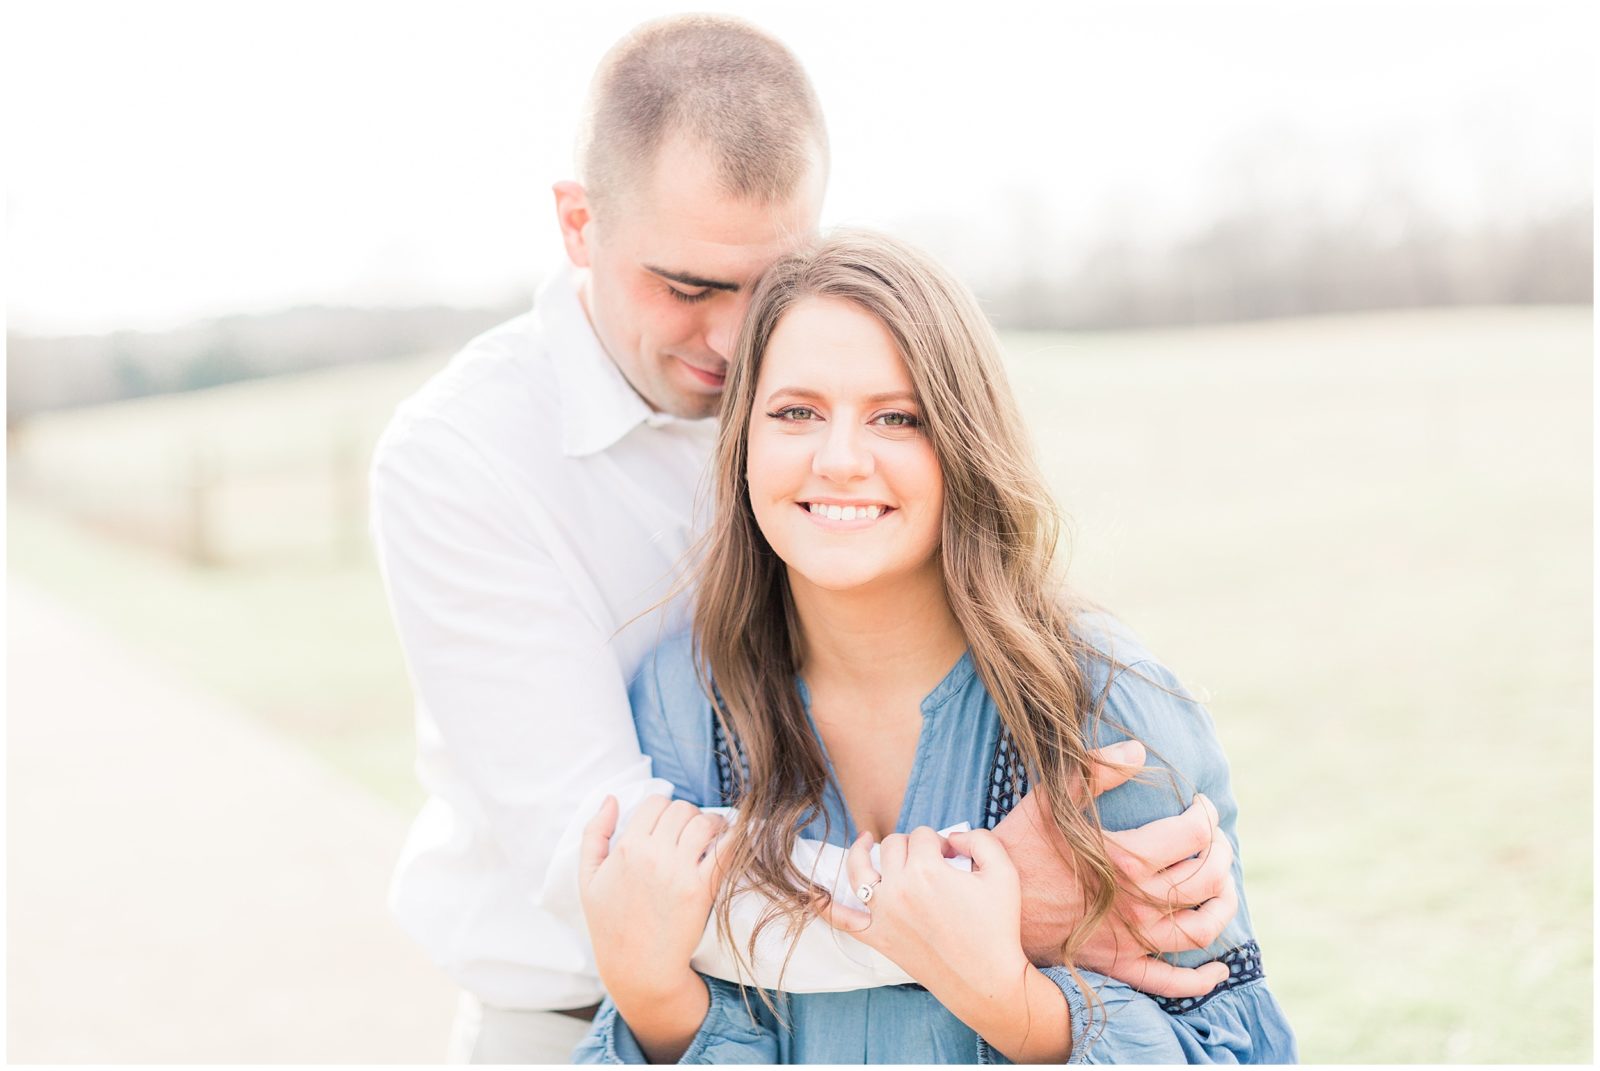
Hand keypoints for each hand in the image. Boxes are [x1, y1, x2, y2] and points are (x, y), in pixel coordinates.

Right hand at [578, 794, 725, 1009]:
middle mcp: (653, 854)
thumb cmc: (610, 925)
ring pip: (705, 822)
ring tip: (714, 835)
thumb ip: (594, 834)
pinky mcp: (702, 889)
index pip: (656, 802)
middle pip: (683, 809)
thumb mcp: (588, 879)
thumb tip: (610, 798)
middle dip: (689, 815)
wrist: (638, 968)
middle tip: (692, 830)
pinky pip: (727, 849)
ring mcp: (679, 871)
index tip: (669, 823)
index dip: (664, 808)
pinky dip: (734, 839)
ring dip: (713, 824)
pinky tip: (732, 843)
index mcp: (626, 847)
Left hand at [822, 826, 1028, 992]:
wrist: (987, 980)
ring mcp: (882, 914)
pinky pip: (841, 920)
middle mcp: (897, 888)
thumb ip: (979, 839)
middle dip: (911, 846)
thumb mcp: (1003, 872)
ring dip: (860, 851)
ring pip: (859, 868)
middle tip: (931, 862)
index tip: (954, 857)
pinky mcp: (876, 937)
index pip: (924, 835)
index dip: (940, 841)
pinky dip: (823, 906)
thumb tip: (952, 837)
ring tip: (865, 841)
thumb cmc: (997, 927)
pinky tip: (813, 893)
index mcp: (926, 869)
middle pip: (893, 845)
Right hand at [994, 742, 1236, 997]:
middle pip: (1205, 879)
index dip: (1205, 816)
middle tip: (1215, 838)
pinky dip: (1200, 982)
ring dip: (1223, 906)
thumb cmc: (1016, 849)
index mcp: (1125, 860)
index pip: (1191, 835)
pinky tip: (1217, 971)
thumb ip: (1094, 771)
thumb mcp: (1049, 802)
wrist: (985, 905)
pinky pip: (1169, 984)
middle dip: (1220, 852)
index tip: (1200, 805)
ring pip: (1200, 929)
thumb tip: (1137, 749)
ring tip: (1224, 885)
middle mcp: (1136, 903)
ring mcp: (1130, 940)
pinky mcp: (1118, 966)